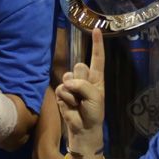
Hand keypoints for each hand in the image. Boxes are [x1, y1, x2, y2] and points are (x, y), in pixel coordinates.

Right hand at [54, 30, 105, 157]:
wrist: (83, 128)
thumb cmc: (94, 112)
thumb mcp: (95, 97)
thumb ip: (83, 85)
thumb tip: (67, 82)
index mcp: (96, 77)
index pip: (97, 58)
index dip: (96, 44)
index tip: (96, 29)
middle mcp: (84, 78)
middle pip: (79, 67)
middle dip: (81, 80)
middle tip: (84, 96)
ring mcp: (72, 84)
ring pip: (68, 77)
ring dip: (73, 91)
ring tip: (78, 102)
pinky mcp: (61, 92)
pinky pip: (61, 88)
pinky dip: (66, 98)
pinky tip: (71, 105)